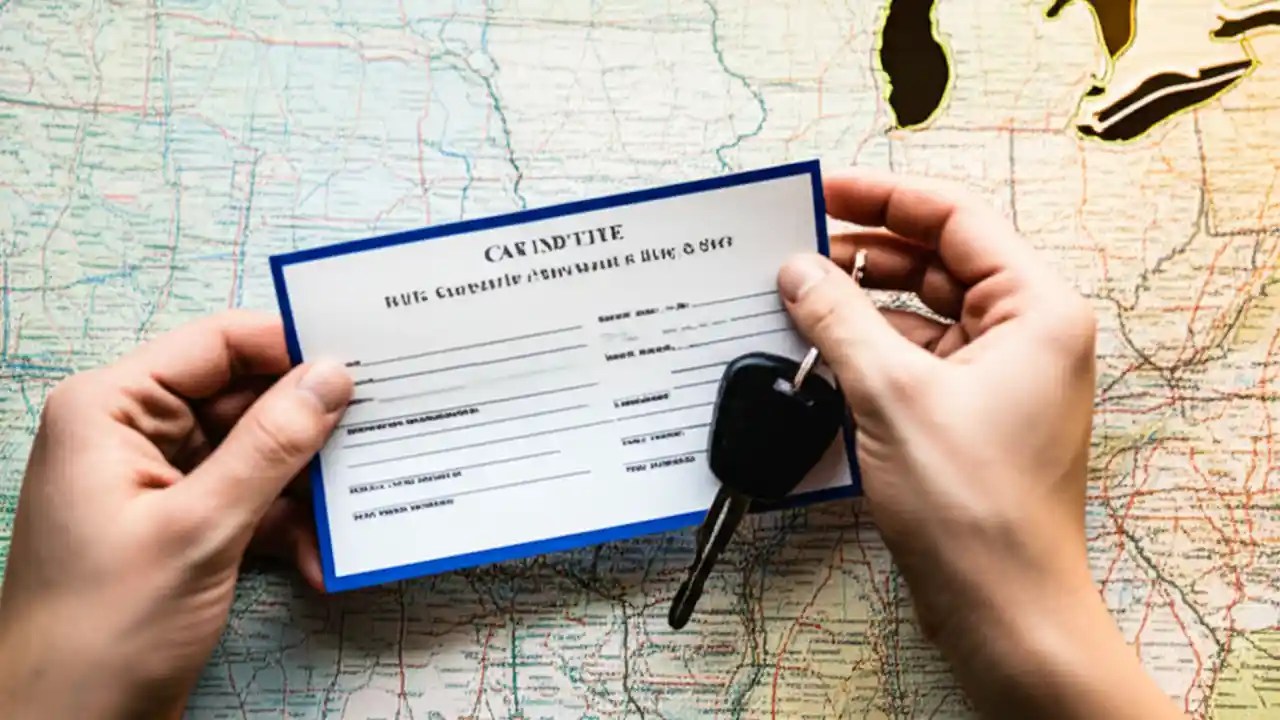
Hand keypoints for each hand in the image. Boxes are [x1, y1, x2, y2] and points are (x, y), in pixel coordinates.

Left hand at [0, 311, 351, 718]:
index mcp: (111, 410)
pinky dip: (288, 528)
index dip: (289, 347)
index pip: (216, 345)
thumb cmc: (103, 629)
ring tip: (353, 512)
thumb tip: (332, 376)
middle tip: (378, 435)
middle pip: (243, 398)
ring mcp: (159, 483)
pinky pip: (251, 502)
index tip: (363, 362)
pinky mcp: (183, 527)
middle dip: (308, 427)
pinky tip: (319, 562)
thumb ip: (271, 446)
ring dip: (305, 489)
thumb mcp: (200, 528)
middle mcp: (133, 434)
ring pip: (256, 454)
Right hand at [778, 169, 1179, 718]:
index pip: (956, 217)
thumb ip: (838, 319)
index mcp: (1037, 308)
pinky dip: (873, 348)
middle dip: (867, 252)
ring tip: (799, 297)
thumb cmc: (972, 506)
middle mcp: (1029, 332)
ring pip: (926, 311)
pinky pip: (920, 357)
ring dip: (864, 303)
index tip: (823, 192)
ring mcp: (1004, 375)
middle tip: (797, 247)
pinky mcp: (976, 413)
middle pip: (940, 261)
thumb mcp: (890, 394)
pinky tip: (822, 350)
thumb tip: (797, 271)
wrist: (1004, 608)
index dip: (884, 197)